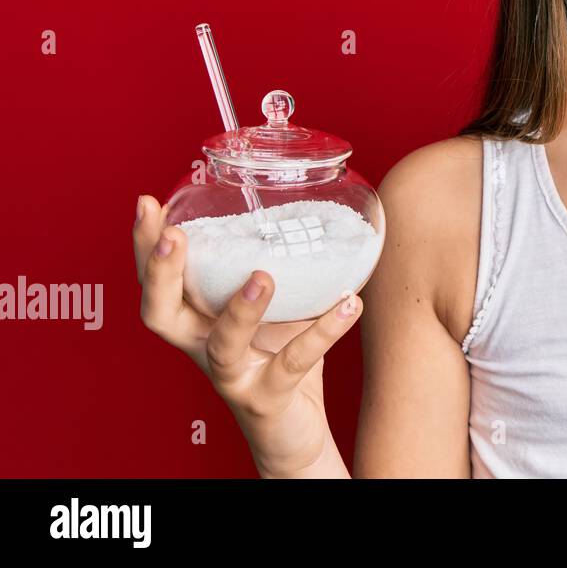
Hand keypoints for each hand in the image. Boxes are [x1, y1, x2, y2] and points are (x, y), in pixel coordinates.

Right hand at [132, 194, 361, 476]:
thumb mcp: (278, 308)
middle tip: (174, 235)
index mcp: (199, 321)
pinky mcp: (267, 399)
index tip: (148, 203)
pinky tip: (350, 304)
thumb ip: (282, 267)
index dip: (146, 247)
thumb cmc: (281, 360)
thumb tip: (313, 209)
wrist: (295, 432)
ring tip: (263, 277)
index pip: (160, 281)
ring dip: (240, 311)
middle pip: (162, 314)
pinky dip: (324, 332)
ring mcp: (234, 376)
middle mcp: (204, 347)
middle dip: (161, 274)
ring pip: (223, 346)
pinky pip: (294, 363)